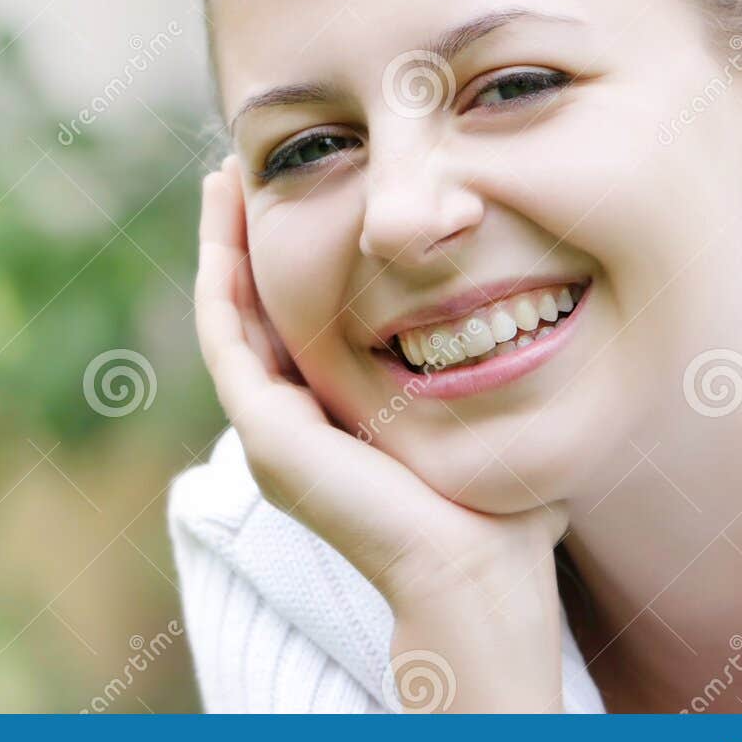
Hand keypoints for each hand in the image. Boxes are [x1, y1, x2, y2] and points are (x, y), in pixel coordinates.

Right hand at [194, 155, 570, 711]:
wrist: (478, 570)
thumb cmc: (499, 511)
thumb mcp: (477, 417)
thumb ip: (480, 375)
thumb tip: (522, 322)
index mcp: (329, 427)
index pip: (290, 326)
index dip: (282, 260)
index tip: (293, 195)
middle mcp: (287, 428)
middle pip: (247, 313)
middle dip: (239, 239)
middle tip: (237, 172)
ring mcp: (269, 431)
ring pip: (226, 316)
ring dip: (219, 244)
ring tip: (223, 177)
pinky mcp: (266, 430)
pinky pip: (226, 335)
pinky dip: (220, 273)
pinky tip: (223, 220)